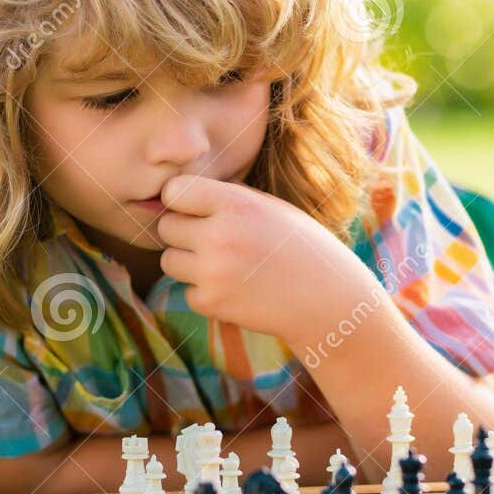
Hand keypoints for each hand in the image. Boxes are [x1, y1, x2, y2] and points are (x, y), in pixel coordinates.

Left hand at [155, 174, 381, 345]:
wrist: (327, 299)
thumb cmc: (299, 246)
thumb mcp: (268, 207)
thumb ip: (225, 199)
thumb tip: (175, 194)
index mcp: (235, 203)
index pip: (173, 191)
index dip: (181, 201)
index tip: (196, 211)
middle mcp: (219, 234)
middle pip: (166, 227)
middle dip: (183, 234)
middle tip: (213, 242)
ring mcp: (213, 271)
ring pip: (168, 260)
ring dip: (188, 264)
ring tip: (224, 266)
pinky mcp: (212, 302)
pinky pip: (186, 292)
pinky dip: (204, 293)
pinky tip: (235, 290)